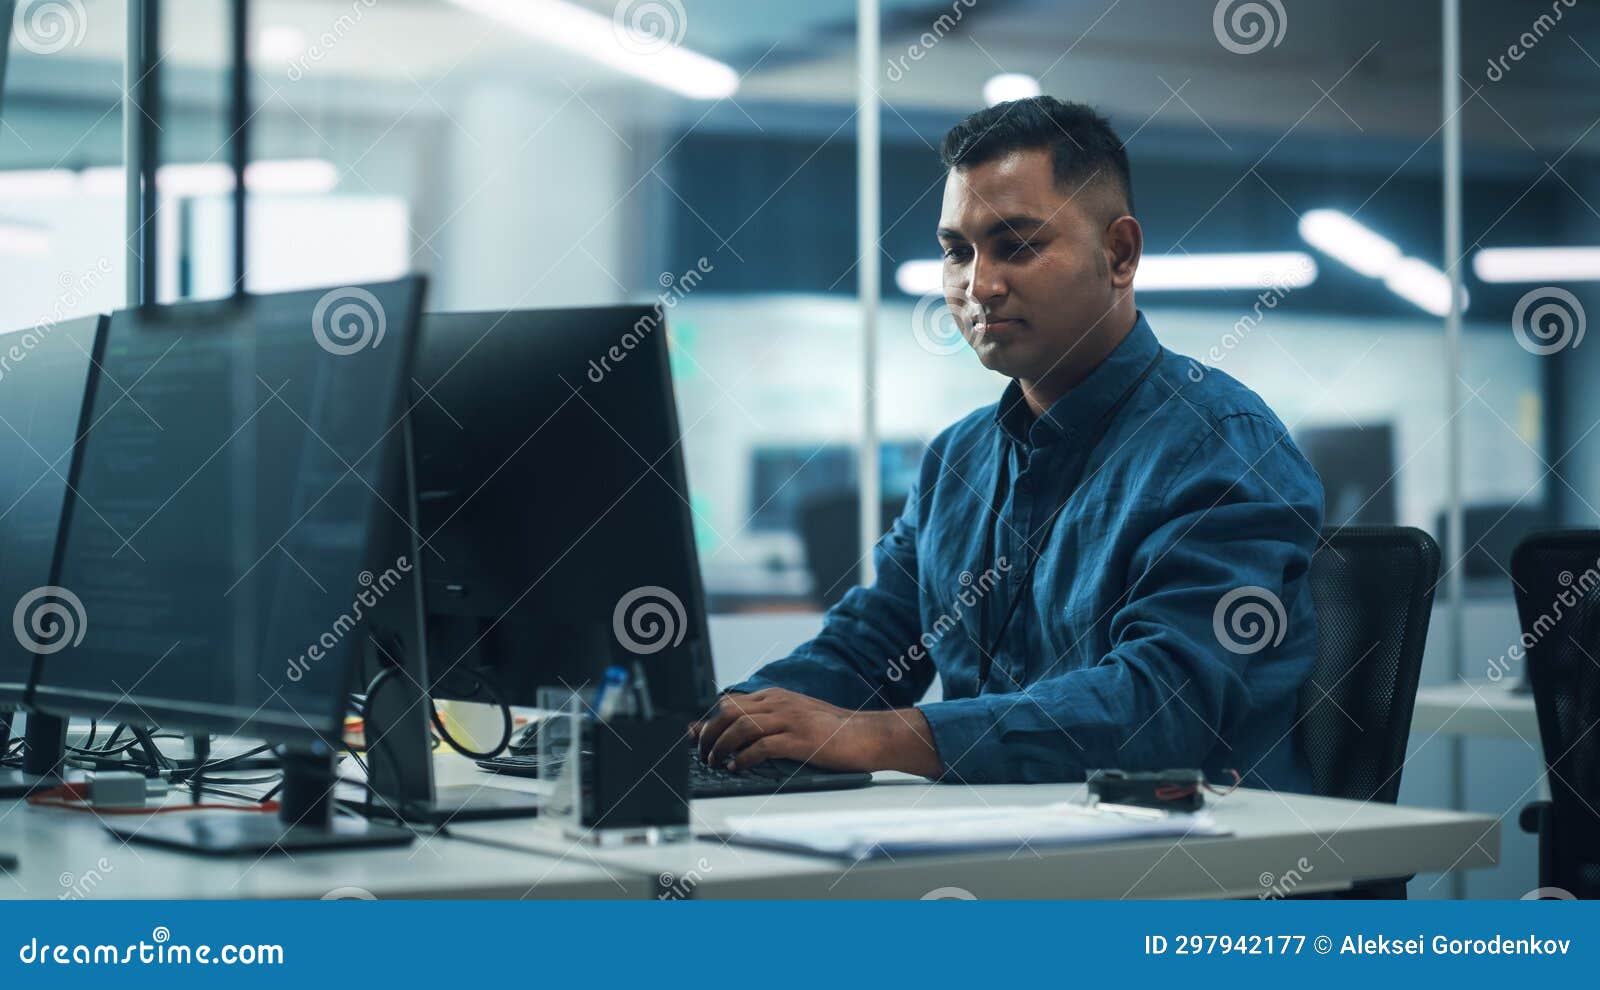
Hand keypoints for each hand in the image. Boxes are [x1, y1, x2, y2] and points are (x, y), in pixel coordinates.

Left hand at [689, 688, 941, 776]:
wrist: (867, 735)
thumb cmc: (833, 731)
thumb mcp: (796, 718)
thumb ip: (768, 721)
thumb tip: (737, 735)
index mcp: (776, 696)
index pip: (731, 703)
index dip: (708, 720)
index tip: (693, 736)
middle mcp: (779, 703)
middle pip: (729, 712)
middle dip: (709, 733)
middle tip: (702, 753)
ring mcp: (790, 720)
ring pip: (741, 726)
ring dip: (721, 746)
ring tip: (714, 762)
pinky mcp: (800, 740)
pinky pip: (762, 746)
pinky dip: (743, 757)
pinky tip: (736, 767)